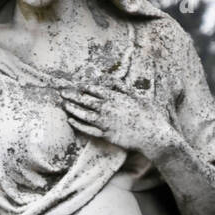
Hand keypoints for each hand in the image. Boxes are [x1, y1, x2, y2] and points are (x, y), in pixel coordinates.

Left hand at [61, 82, 175, 159]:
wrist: (153, 135)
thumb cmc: (148, 114)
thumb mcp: (137, 96)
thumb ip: (122, 87)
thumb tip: (111, 79)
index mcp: (115, 97)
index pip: (94, 89)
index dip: (83, 87)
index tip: (75, 85)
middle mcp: (108, 108)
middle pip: (85, 100)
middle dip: (72, 95)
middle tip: (61, 92)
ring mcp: (106, 122)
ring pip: (84, 114)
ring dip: (72, 108)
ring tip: (63, 104)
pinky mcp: (106, 135)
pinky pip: (88, 129)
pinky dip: (78, 124)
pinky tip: (71, 120)